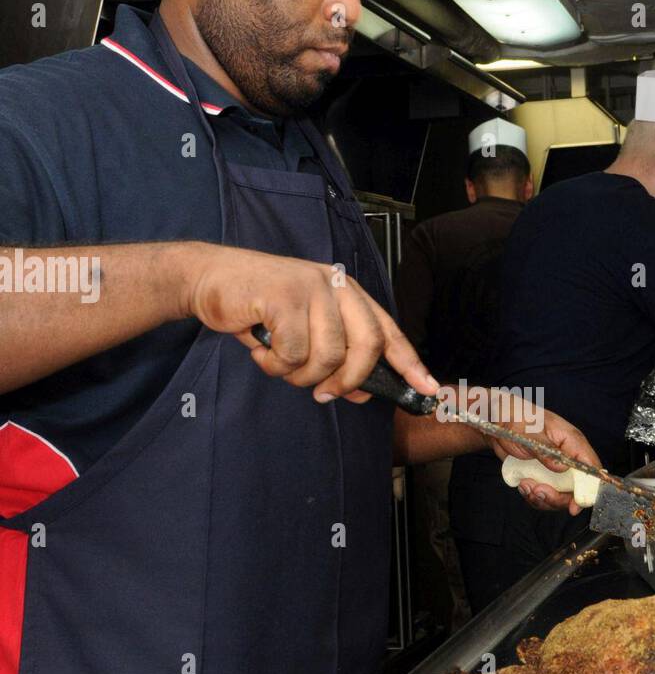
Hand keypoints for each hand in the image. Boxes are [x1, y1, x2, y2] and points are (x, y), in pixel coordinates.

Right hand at [179, 242, 436, 402]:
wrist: (208, 278)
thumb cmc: (257, 307)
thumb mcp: (303, 331)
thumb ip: (334, 356)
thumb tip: (359, 392)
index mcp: (347, 293)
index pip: (388, 331)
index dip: (410, 364)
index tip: (428, 389)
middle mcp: (335, 286)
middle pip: (367, 347)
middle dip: (348, 381)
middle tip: (324, 394)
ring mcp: (311, 288)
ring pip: (328, 357)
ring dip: (300, 375)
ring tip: (278, 362)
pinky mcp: (285, 297)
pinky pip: (293, 354)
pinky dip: (275, 365)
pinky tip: (261, 350)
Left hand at [483, 397, 600, 514]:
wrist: (498, 422)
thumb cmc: (517, 419)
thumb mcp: (531, 434)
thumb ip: (547, 451)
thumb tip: (562, 468)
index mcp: (572, 442)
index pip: (591, 468)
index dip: (588, 490)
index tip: (574, 506)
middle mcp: (568, 457)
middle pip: (576, 488)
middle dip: (558, 497)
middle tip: (538, 491)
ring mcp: (556, 468)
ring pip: (560, 495)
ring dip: (543, 498)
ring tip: (525, 486)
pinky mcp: (544, 476)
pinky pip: (546, 494)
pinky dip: (534, 496)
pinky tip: (523, 486)